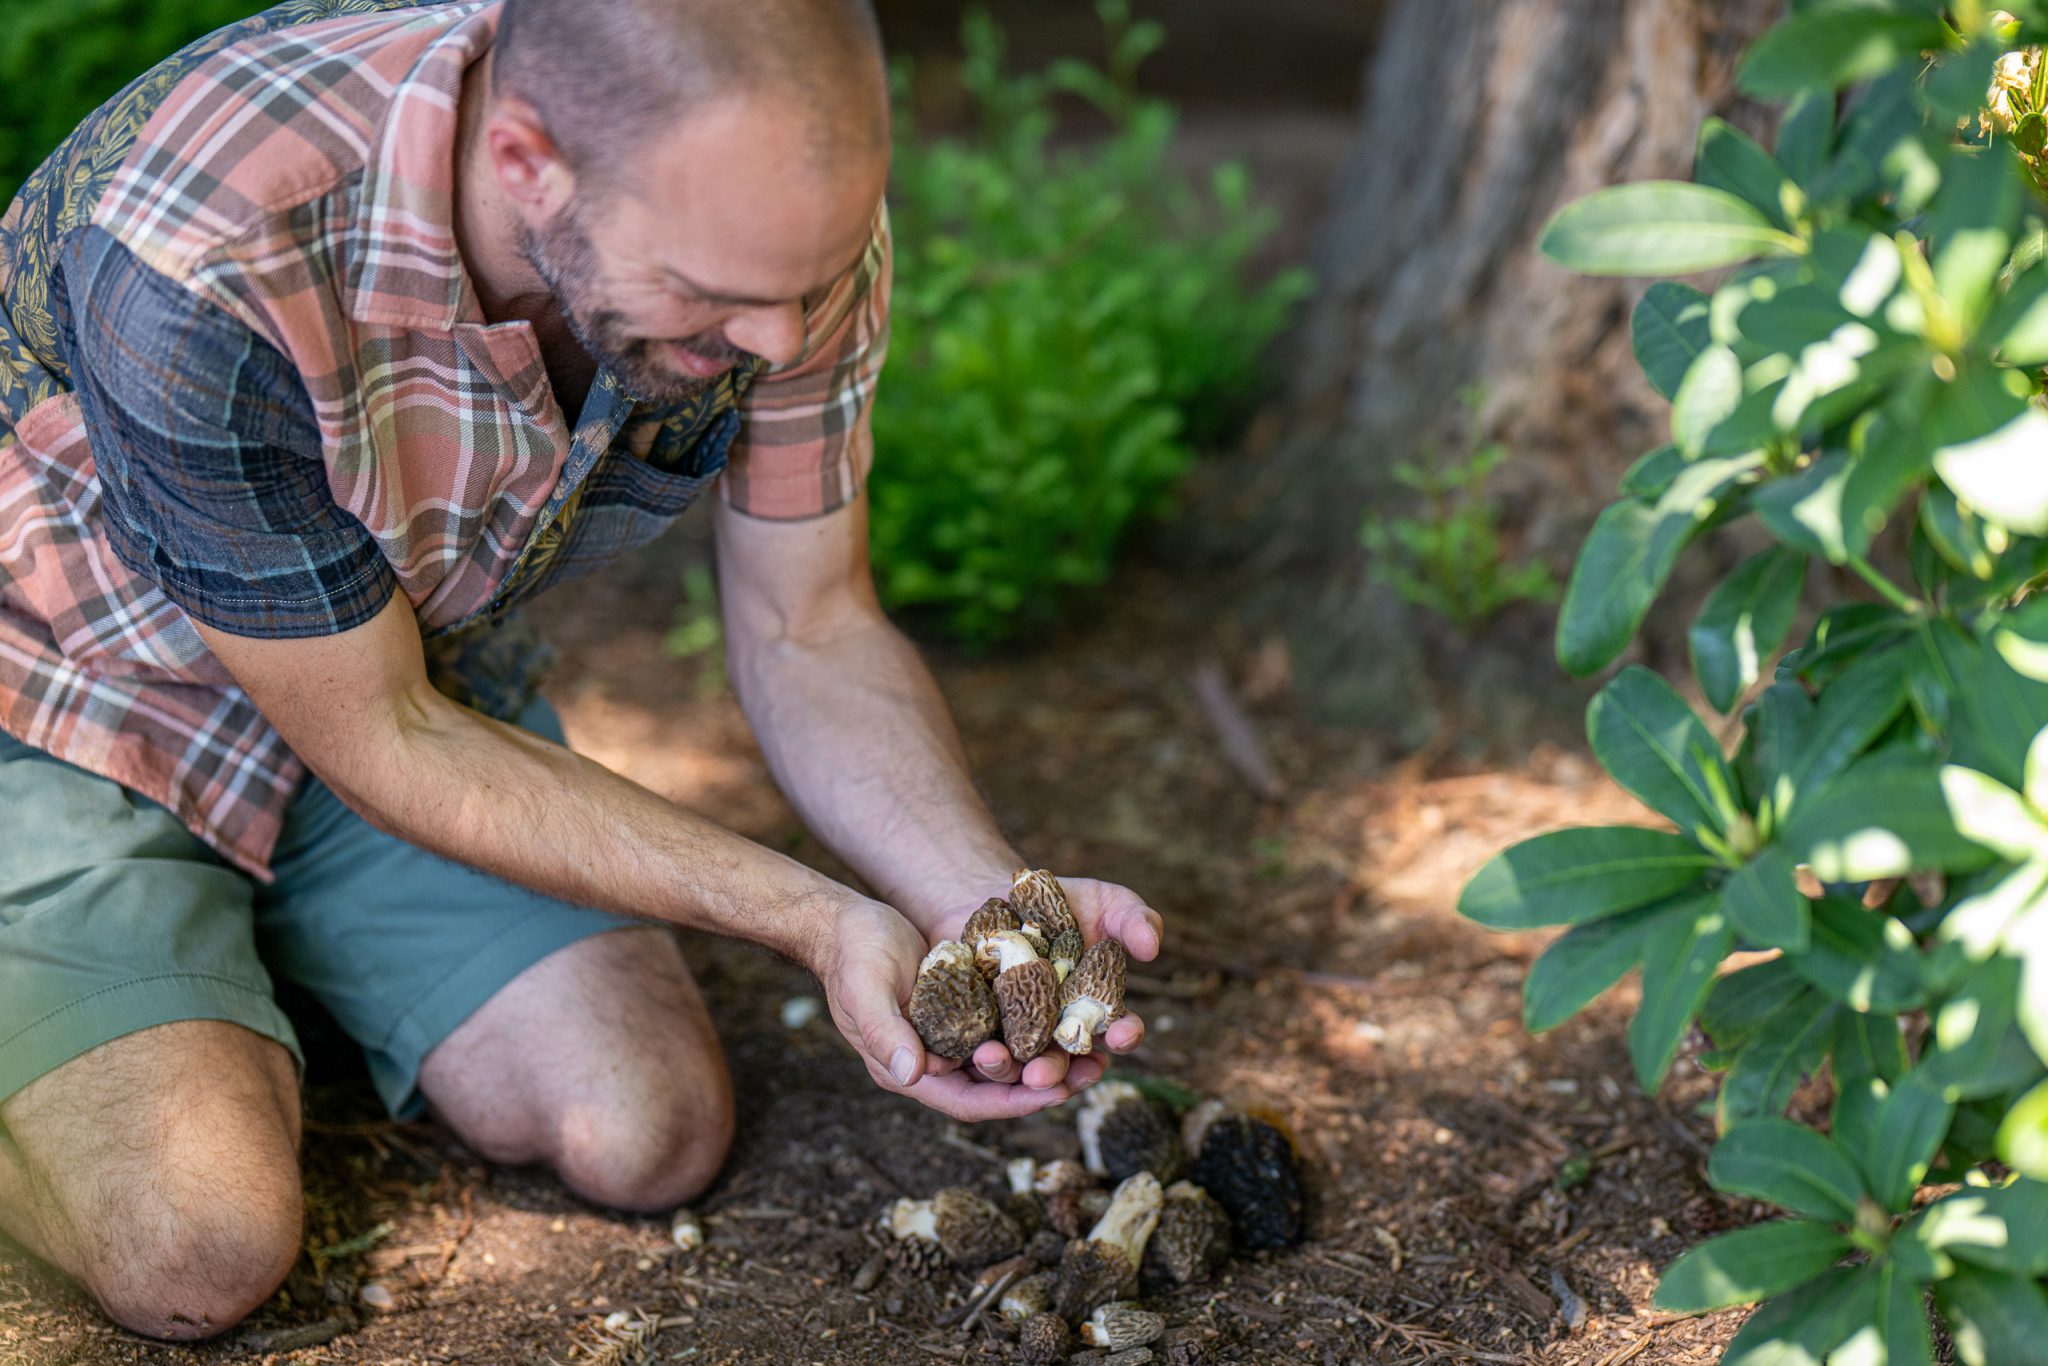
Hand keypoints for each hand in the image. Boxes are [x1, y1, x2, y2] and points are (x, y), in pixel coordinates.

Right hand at [815, 895, 1091, 1120]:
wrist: (848, 921)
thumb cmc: (852, 955)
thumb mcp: (866, 991)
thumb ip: (886, 1033)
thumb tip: (914, 1074)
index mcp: (909, 1070)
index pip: (968, 1101)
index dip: (1011, 1102)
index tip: (1054, 1093)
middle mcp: (935, 1061)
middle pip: (997, 1086)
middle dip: (1043, 1082)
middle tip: (1090, 1072)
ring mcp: (953, 1035)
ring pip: (1010, 1057)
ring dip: (1049, 1056)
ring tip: (1095, 1050)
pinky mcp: (968, 1007)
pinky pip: (1009, 1023)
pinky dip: (1038, 1022)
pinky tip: (1074, 1013)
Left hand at [927, 875, 1162, 1091]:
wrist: (997, 895)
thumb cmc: (1061, 901)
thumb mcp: (1104, 901)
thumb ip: (1133, 919)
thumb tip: (1152, 948)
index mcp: (1097, 1011)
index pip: (1118, 1031)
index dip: (1123, 1035)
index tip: (1123, 1031)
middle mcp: (1059, 1033)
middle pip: (1063, 1062)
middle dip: (1055, 1072)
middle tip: (1045, 1075)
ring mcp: (1017, 1035)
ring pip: (1015, 1063)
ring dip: (1006, 1070)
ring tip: (995, 1061)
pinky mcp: (978, 1029)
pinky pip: (973, 1047)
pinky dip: (967, 1052)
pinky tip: (959, 1051)